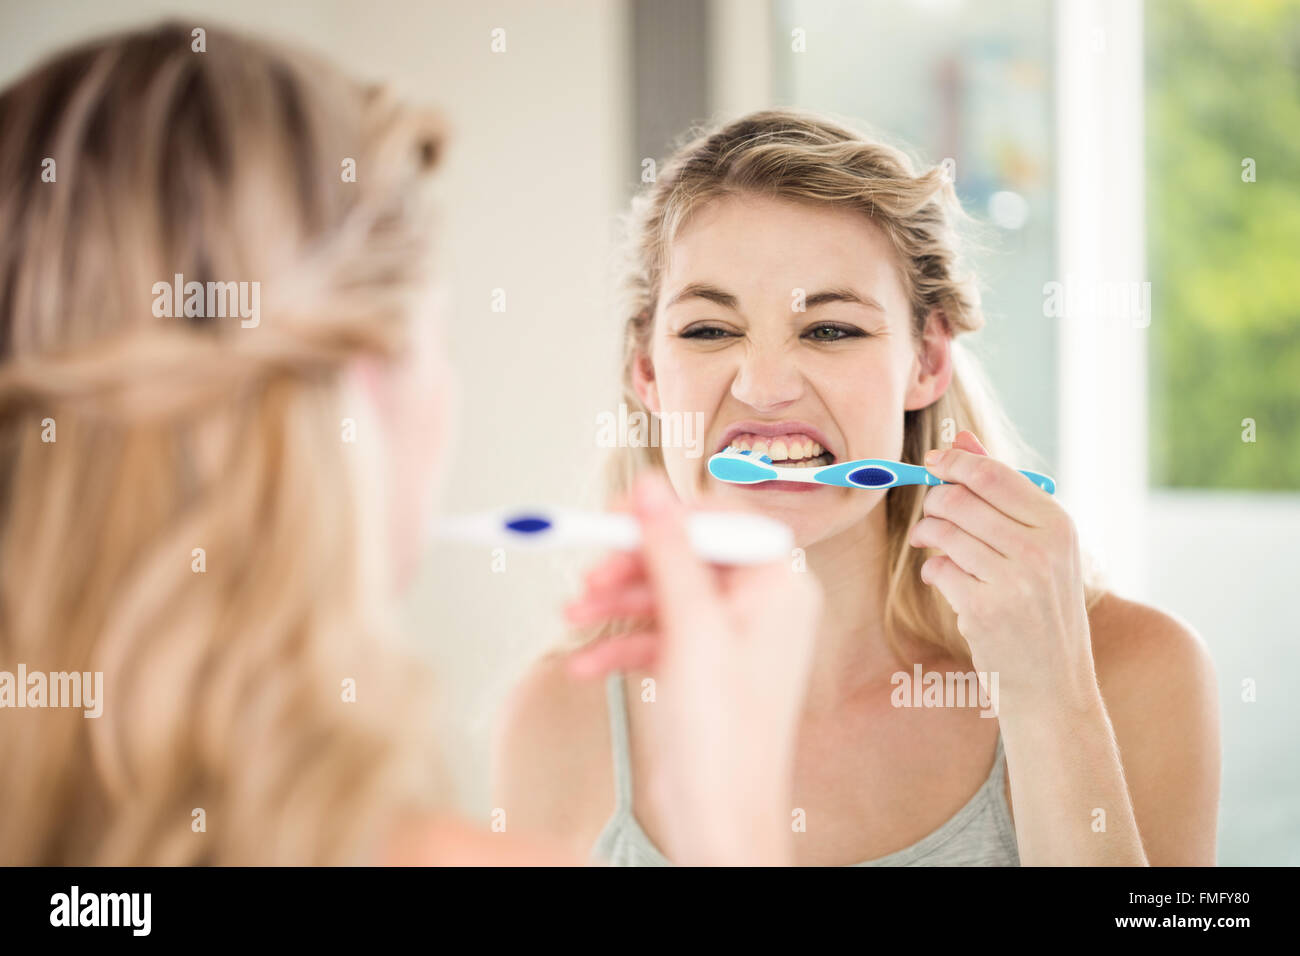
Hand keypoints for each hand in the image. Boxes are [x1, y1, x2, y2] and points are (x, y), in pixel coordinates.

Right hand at [563, 472, 821, 864]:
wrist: (720, 821)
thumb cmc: (725, 737)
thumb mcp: (692, 630)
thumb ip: (671, 551)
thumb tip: (652, 487)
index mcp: (780, 585)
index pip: (721, 519)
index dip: (664, 513)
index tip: (613, 515)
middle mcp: (761, 605)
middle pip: (687, 554)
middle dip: (631, 565)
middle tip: (586, 574)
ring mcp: (732, 636)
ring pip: (666, 594)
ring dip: (615, 603)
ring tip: (571, 616)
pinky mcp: (705, 666)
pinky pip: (658, 635)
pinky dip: (621, 643)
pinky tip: (583, 664)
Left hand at [907, 430, 1097, 716]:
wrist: (1054, 684)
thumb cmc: (1042, 608)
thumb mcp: (1040, 545)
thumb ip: (1001, 490)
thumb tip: (960, 439)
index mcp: (1059, 525)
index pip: (991, 474)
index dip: (951, 463)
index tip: (932, 463)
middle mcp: (1041, 549)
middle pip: (959, 499)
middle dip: (934, 502)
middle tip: (931, 517)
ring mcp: (1014, 581)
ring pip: (943, 532)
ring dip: (927, 535)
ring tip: (931, 545)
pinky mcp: (984, 610)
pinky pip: (937, 569)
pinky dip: (933, 571)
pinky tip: (948, 582)